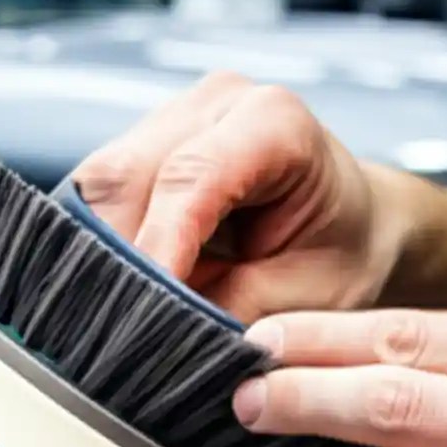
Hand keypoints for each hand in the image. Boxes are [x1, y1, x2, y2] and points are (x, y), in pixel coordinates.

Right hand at [71, 71, 408, 322]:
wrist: (353, 226)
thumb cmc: (342, 255)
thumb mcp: (309, 299)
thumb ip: (236, 312)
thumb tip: (167, 342)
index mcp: (274, 122)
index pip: (190, 178)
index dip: (155, 248)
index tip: (137, 315)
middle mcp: (216, 104)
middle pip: (124, 176)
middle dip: (109, 260)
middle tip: (108, 335)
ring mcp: (171, 118)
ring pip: (96, 187)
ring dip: (93, 257)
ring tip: (108, 319)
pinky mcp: (140, 146)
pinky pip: (94, 197)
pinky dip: (94, 248)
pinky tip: (108, 292)